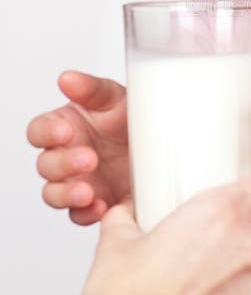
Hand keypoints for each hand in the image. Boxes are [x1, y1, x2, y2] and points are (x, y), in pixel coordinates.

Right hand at [27, 71, 129, 224]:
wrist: (166, 147)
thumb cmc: (134, 119)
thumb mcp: (118, 98)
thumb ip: (91, 89)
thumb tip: (67, 79)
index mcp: (66, 126)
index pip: (39, 131)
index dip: (47, 133)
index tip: (66, 131)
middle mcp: (67, 155)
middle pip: (45, 165)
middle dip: (64, 164)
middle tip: (89, 159)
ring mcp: (78, 181)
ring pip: (54, 193)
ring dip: (67, 193)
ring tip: (88, 191)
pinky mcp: (94, 203)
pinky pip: (79, 215)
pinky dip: (86, 213)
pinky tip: (101, 207)